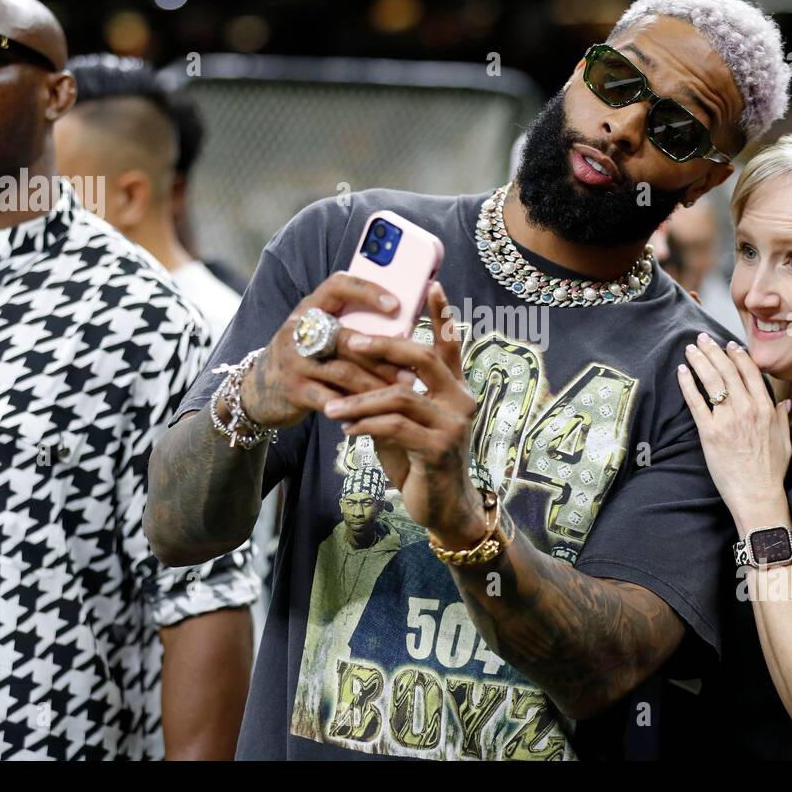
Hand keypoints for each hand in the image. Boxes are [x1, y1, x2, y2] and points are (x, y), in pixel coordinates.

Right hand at [238, 271, 407, 429]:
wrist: (257, 391)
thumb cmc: (304, 358)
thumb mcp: (318, 334)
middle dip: (383, 354)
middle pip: (347, 338)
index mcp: (310, 309)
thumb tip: (403, 327)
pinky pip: (332, 400)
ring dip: (378, 383)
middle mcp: (299, 332)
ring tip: (404, 389)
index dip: (367, 292)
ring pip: (344, 372)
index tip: (395, 304)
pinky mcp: (294, 392)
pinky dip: (357, 407)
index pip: (338, 286)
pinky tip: (378, 412)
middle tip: (413, 366)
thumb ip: (349, 326)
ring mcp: (294, 362)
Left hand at [322, 282, 484, 546]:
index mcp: (456, 389)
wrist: (443, 508)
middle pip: (423, 357)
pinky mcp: (438, 448)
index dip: (442, 314)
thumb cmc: (422, 462)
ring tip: (330, 405)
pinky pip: (394, 426)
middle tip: (350, 340)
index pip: (450, 344)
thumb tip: (357, 370)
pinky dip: (365, 425)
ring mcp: (453, 424)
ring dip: (359, 398)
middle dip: (384, 345)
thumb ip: (394, 397)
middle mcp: (461, 400)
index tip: (431, 283)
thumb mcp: (407, 424)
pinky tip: (347, 430)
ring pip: (400, 394)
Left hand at [676, 334, 791, 530]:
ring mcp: (728, 420)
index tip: (729, 345)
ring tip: (690, 349)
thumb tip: (784, 403)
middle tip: (702, 338)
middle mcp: (747, 409)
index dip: (738, 355)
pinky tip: (681, 372)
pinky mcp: (710, 432)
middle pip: (727, 371)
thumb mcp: (784, 441)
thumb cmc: (771, 472)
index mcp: (766, 409)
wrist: (757, 495)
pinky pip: (696, 402)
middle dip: (713, 351)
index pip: (750, 372)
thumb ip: (782, 419)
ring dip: (699, 361)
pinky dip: (687, 384)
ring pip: (712, 381)